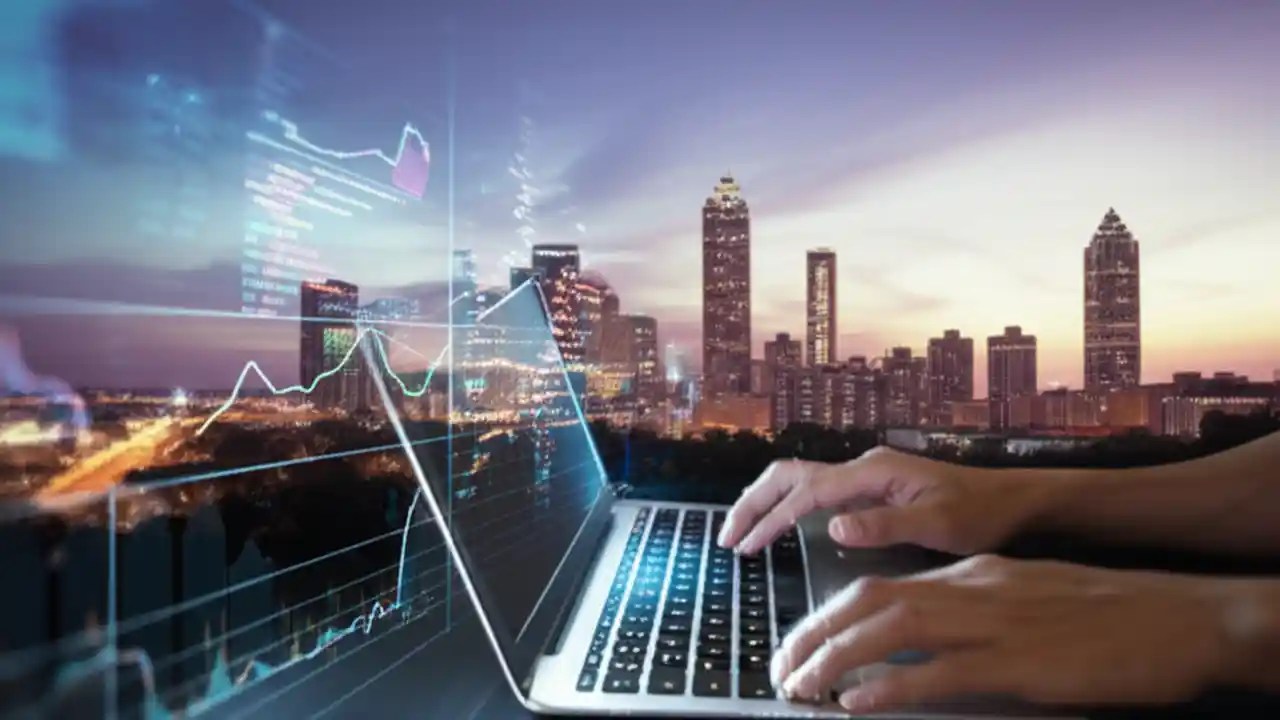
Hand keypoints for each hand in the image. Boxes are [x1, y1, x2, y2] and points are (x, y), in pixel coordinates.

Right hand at [718, 447, 1054, 555]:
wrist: (1012, 501)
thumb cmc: (981, 513)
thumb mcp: (938, 525)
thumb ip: (883, 525)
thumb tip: (831, 527)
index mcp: (874, 472)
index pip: (807, 493)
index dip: (772, 519)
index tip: (746, 546)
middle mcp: (863, 467)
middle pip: (790, 475)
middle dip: (754, 504)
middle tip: (727, 538)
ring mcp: (866, 475)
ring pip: (798, 480)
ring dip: (765, 503)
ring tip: (741, 534)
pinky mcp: (871, 487)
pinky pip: (815, 490)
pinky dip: (786, 506)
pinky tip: (779, 526)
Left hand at [773, 555, 1263, 712]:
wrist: (1176, 618)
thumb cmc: (1106, 615)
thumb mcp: (1024, 598)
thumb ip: (971, 611)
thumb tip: (923, 637)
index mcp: (970, 575)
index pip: (880, 587)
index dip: (830, 615)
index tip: (800, 642)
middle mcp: (970, 590)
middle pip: (869, 601)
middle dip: (814, 633)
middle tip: (781, 667)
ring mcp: (992, 624)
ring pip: (890, 630)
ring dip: (835, 658)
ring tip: (801, 686)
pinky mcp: (1018, 663)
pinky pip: (939, 672)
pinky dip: (891, 686)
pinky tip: (858, 703)